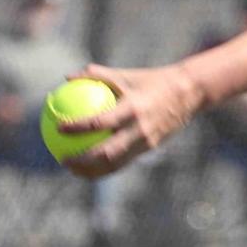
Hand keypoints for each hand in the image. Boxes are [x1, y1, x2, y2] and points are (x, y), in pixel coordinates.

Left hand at [57, 62, 202, 178]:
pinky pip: (124, 161)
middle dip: (82, 161)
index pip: (99, 122)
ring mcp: (146, 141)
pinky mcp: (149, 148)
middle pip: (106, 153)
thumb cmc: (152, 80)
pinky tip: (92, 167)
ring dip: (91, 171)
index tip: (58, 127)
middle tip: (62, 158)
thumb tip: (68, 76)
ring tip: (73, 169)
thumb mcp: (127, 75)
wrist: (188, 93)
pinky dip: (106, 167)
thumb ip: (98, 75)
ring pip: (114, 164)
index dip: (77, 126)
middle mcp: (139, 128)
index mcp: (132, 108)